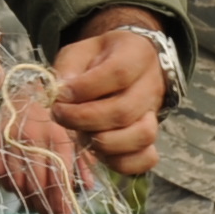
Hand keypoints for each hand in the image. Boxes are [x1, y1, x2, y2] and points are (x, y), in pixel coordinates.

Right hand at [0, 88, 92, 213]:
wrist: (26, 85)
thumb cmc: (58, 111)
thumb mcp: (76, 131)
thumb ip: (83, 158)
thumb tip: (88, 186)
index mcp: (57, 135)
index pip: (59, 176)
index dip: (62, 201)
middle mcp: (33, 139)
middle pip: (38, 184)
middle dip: (47, 206)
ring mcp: (12, 141)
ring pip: (19, 183)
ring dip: (29, 200)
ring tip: (40, 206)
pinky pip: (1, 174)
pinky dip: (11, 186)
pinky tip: (21, 189)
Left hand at [47, 21, 167, 175]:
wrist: (127, 64)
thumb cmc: (99, 58)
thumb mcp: (80, 51)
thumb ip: (68, 68)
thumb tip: (61, 93)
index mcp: (136, 54)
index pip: (118, 73)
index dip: (86, 88)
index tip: (61, 94)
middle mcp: (151, 85)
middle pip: (125, 110)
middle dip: (85, 119)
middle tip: (60, 115)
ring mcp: (154, 114)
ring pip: (141, 136)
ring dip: (104, 142)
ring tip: (81, 134)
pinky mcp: (150, 139)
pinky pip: (147, 159)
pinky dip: (123, 162)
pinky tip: (100, 153)